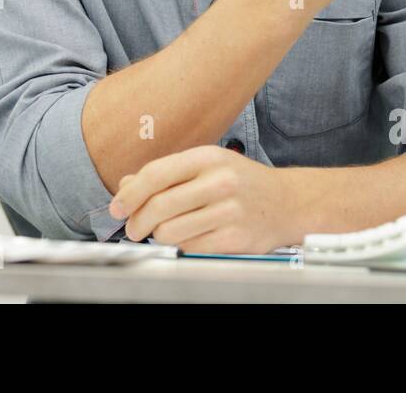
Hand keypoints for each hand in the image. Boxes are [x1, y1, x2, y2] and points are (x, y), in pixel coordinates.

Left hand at [108, 145, 299, 253]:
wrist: (288, 203)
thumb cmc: (241, 182)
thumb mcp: (207, 165)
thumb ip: (167, 173)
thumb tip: (126, 185)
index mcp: (208, 157)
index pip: (155, 174)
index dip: (129, 194)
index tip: (117, 207)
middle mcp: (219, 182)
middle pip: (158, 206)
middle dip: (137, 222)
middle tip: (133, 228)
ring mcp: (228, 212)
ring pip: (169, 231)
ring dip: (158, 236)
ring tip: (162, 232)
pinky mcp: (234, 239)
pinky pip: (189, 247)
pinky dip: (180, 246)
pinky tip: (187, 238)